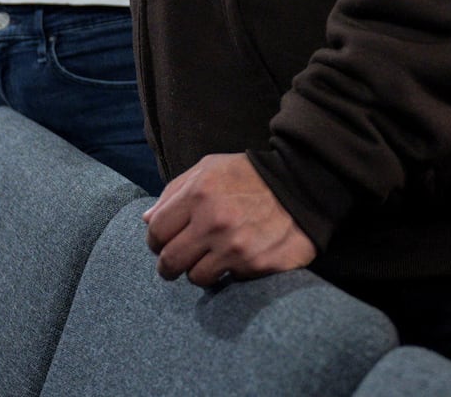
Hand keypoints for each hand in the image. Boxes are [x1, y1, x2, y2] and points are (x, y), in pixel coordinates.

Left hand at [143, 153, 317, 287]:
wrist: (304, 184)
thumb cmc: (250, 176)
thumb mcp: (211, 168)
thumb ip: (175, 191)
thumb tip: (146, 219)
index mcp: (198, 192)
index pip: (156, 231)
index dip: (156, 241)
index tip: (164, 243)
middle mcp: (213, 221)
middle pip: (170, 261)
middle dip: (169, 265)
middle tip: (178, 262)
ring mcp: (235, 246)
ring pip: (195, 277)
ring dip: (199, 271)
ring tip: (212, 259)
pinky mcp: (255, 265)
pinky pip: (226, 281)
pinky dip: (227, 274)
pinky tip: (236, 259)